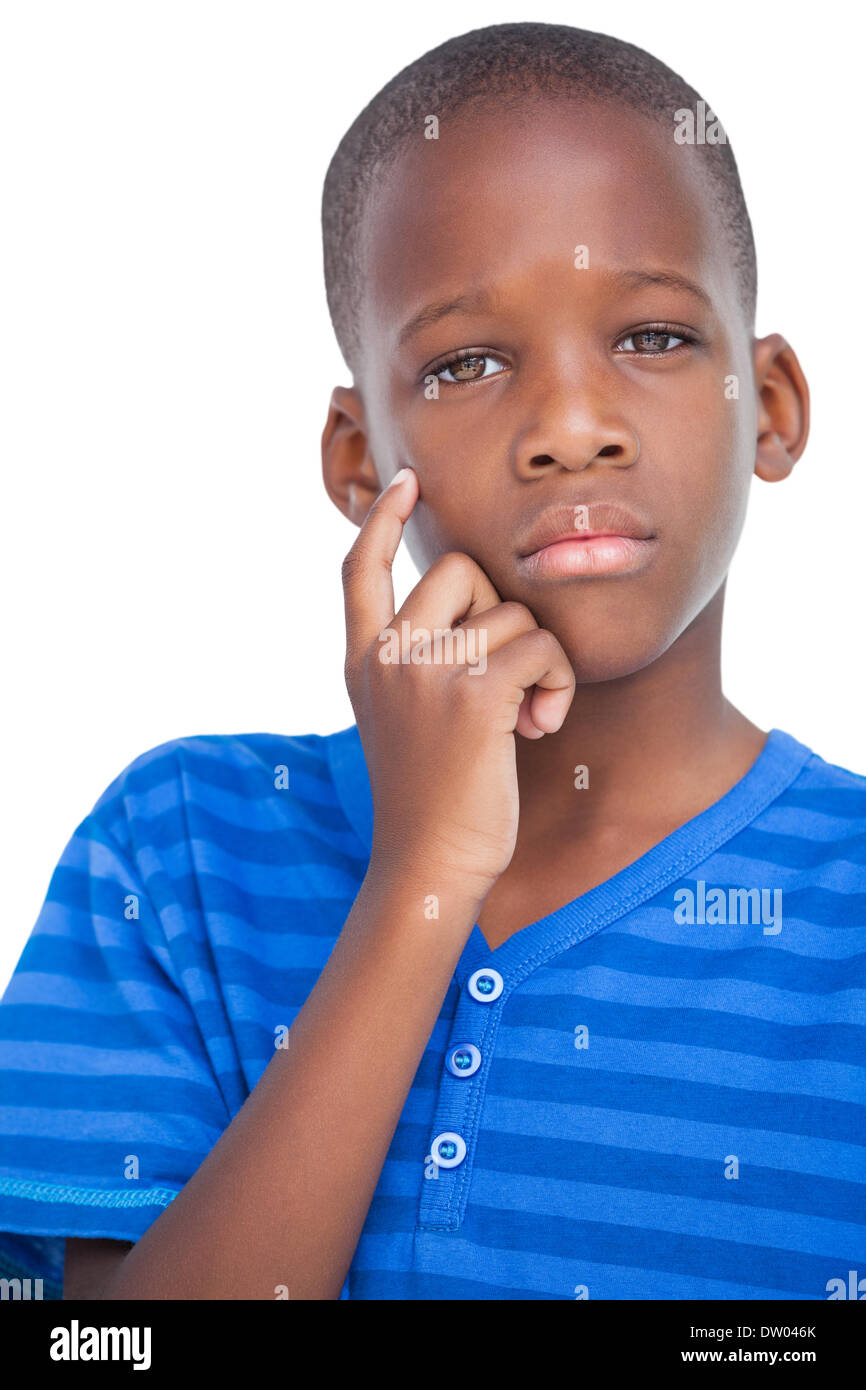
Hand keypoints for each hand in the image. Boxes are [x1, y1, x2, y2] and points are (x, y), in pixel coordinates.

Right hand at [341, 466, 575, 900]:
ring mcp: (425, 671)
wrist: (428, 864)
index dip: (382, 520)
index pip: (359, 570)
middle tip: (508, 675)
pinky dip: (558, 682)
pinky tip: (542, 724)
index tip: (407, 482)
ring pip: (512, 611)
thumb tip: (482, 614)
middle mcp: (386, 656)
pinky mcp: (473, 694)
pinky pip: (541, 647)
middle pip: (460, 568)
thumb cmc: (430, 800)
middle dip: (499, 609)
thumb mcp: (401, 721)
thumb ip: (417, 665)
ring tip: (528, 717)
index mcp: (363, 661)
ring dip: (540, 659)